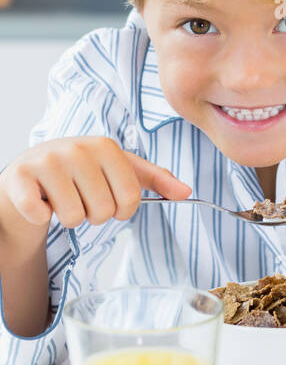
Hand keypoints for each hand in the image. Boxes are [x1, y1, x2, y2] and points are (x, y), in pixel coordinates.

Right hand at [0, 137, 191, 243]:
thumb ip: (154, 179)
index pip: (130, 196)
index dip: (121, 209)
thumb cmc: (79, 173)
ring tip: (61, 199)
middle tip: (80, 199)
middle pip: (102, 210)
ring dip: (68, 218)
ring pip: (73, 217)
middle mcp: (77, 148)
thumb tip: (186, 191)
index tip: (108, 199)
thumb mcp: (117, 170)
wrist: (28, 173)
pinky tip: (40, 200)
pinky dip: (40, 218)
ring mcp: (48, 159)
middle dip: (93, 215)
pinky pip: (40, 216)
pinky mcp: (19, 176)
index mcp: (106, 146)